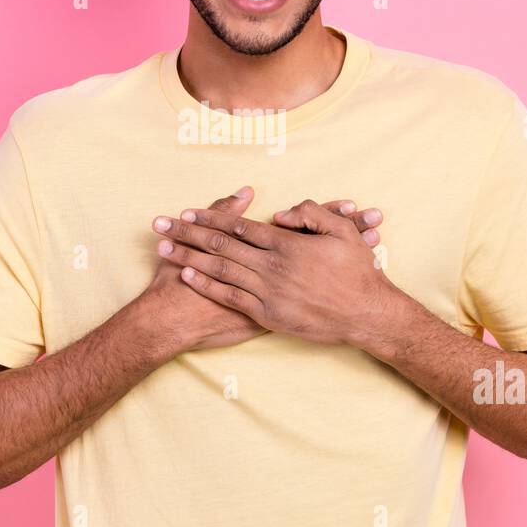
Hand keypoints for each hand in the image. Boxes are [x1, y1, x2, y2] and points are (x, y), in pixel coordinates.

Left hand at [151, 197, 403, 346]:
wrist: (365, 315)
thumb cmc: (357, 271)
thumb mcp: (343, 231)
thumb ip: (312, 214)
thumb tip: (280, 212)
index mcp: (287, 244)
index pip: (238, 226)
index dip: (210, 217)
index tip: (187, 211)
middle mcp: (272, 267)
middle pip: (220, 245)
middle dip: (187, 232)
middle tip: (161, 223)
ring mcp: (268, 292)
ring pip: (219, 270)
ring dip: (189, 256)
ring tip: (164, 246)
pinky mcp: (267, 316)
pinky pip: (230, 298)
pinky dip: (207, 286)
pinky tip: (189, 275)